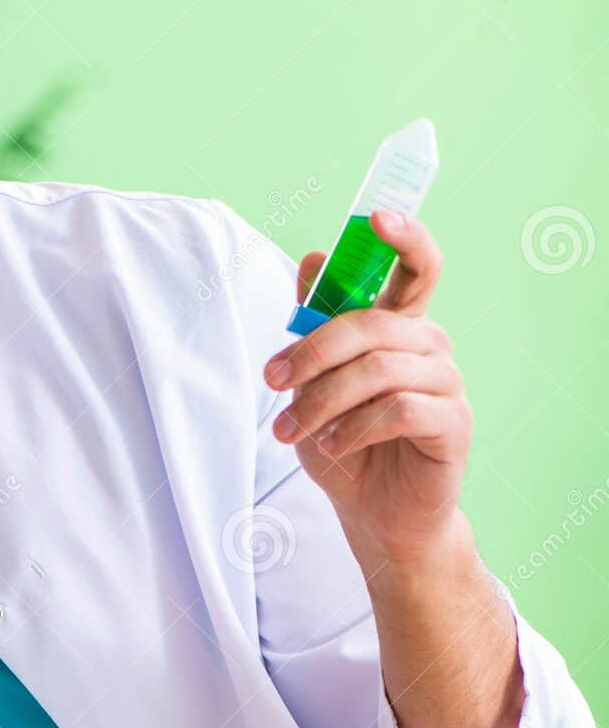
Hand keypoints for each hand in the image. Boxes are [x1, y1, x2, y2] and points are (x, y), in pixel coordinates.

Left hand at [262, 209, 470, 568]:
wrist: (373, 511)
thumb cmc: (345, 441)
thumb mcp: (314, 382)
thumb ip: (316, 325)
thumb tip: (314, 260)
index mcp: (398, 327)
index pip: (416, 267)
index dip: (404, 236)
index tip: (376, 216)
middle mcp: (430, 346)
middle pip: (373, 324)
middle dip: (312, 351)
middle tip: (273, 381)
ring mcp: (448, 384)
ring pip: (380, 370)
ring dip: (323, 400)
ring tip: (291, 431)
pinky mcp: (454, 424)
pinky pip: (400, 409)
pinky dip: (355, 427)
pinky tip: (334, 446)